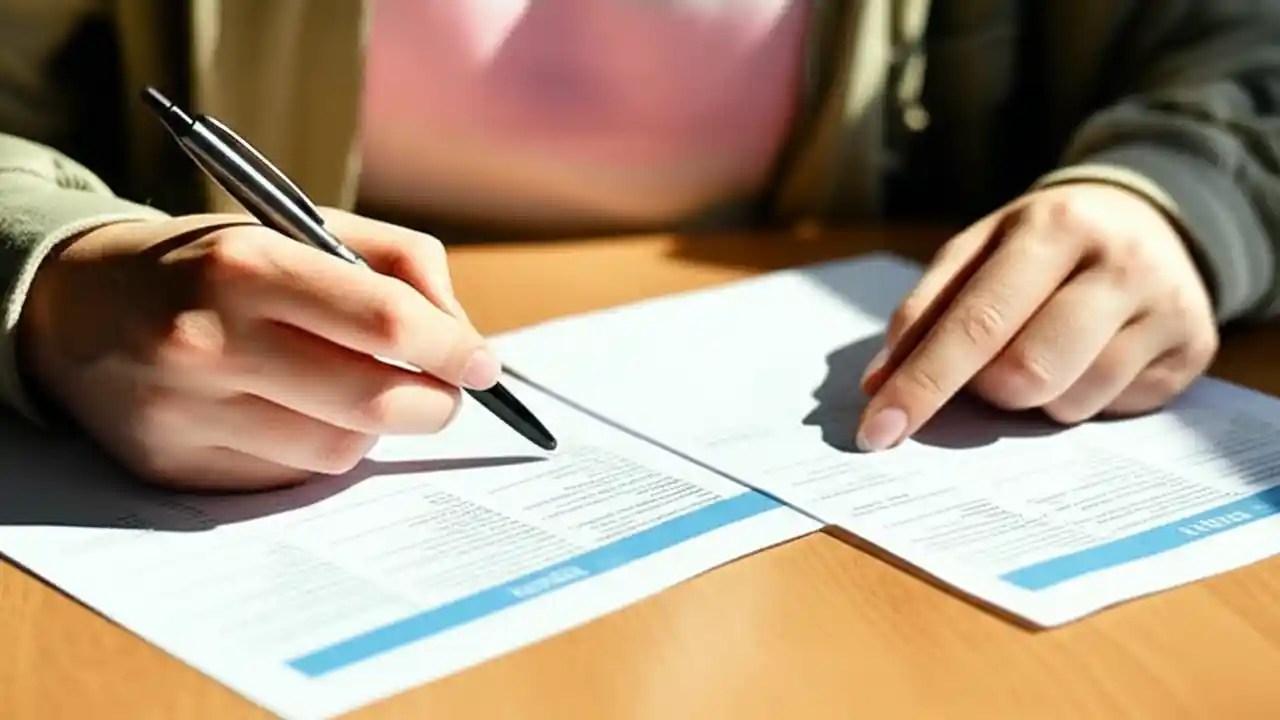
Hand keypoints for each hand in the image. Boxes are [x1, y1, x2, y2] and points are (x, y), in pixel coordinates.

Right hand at [19, 210, 495, 489]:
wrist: (79, 307)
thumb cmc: (214, 264)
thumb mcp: (299, 227)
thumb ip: (397, 262)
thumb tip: (462, 335)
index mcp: (246, 266)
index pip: (384, 319)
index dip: (451, 348)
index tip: (482, 363)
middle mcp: (209, 341)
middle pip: (373, 401)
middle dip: (434, 403)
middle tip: (447, 394)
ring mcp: (187, 413)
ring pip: (340, 451)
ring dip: (375, 430)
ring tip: (361, 395)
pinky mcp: (177, 467)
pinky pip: (291, 478)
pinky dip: (319, 451)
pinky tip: (301, 418)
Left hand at [857, 183, 1218, 450]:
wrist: (1151, 220)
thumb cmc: (1042, 247)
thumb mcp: (980, 253)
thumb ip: (926, 311)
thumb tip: (879, 382)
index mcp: (1052, 227)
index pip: (974, 324)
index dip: (922, 384)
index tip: (878, 431)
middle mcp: (1118, 263)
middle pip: (1025, 373)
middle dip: (986, 390)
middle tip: (985, 370)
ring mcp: (1164, 307)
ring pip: (1068, 402)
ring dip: (1036, 397)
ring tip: (1046, 349)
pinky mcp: (1194, 348)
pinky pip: (1110, 410)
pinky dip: (1080, 397)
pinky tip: (1089, 358)